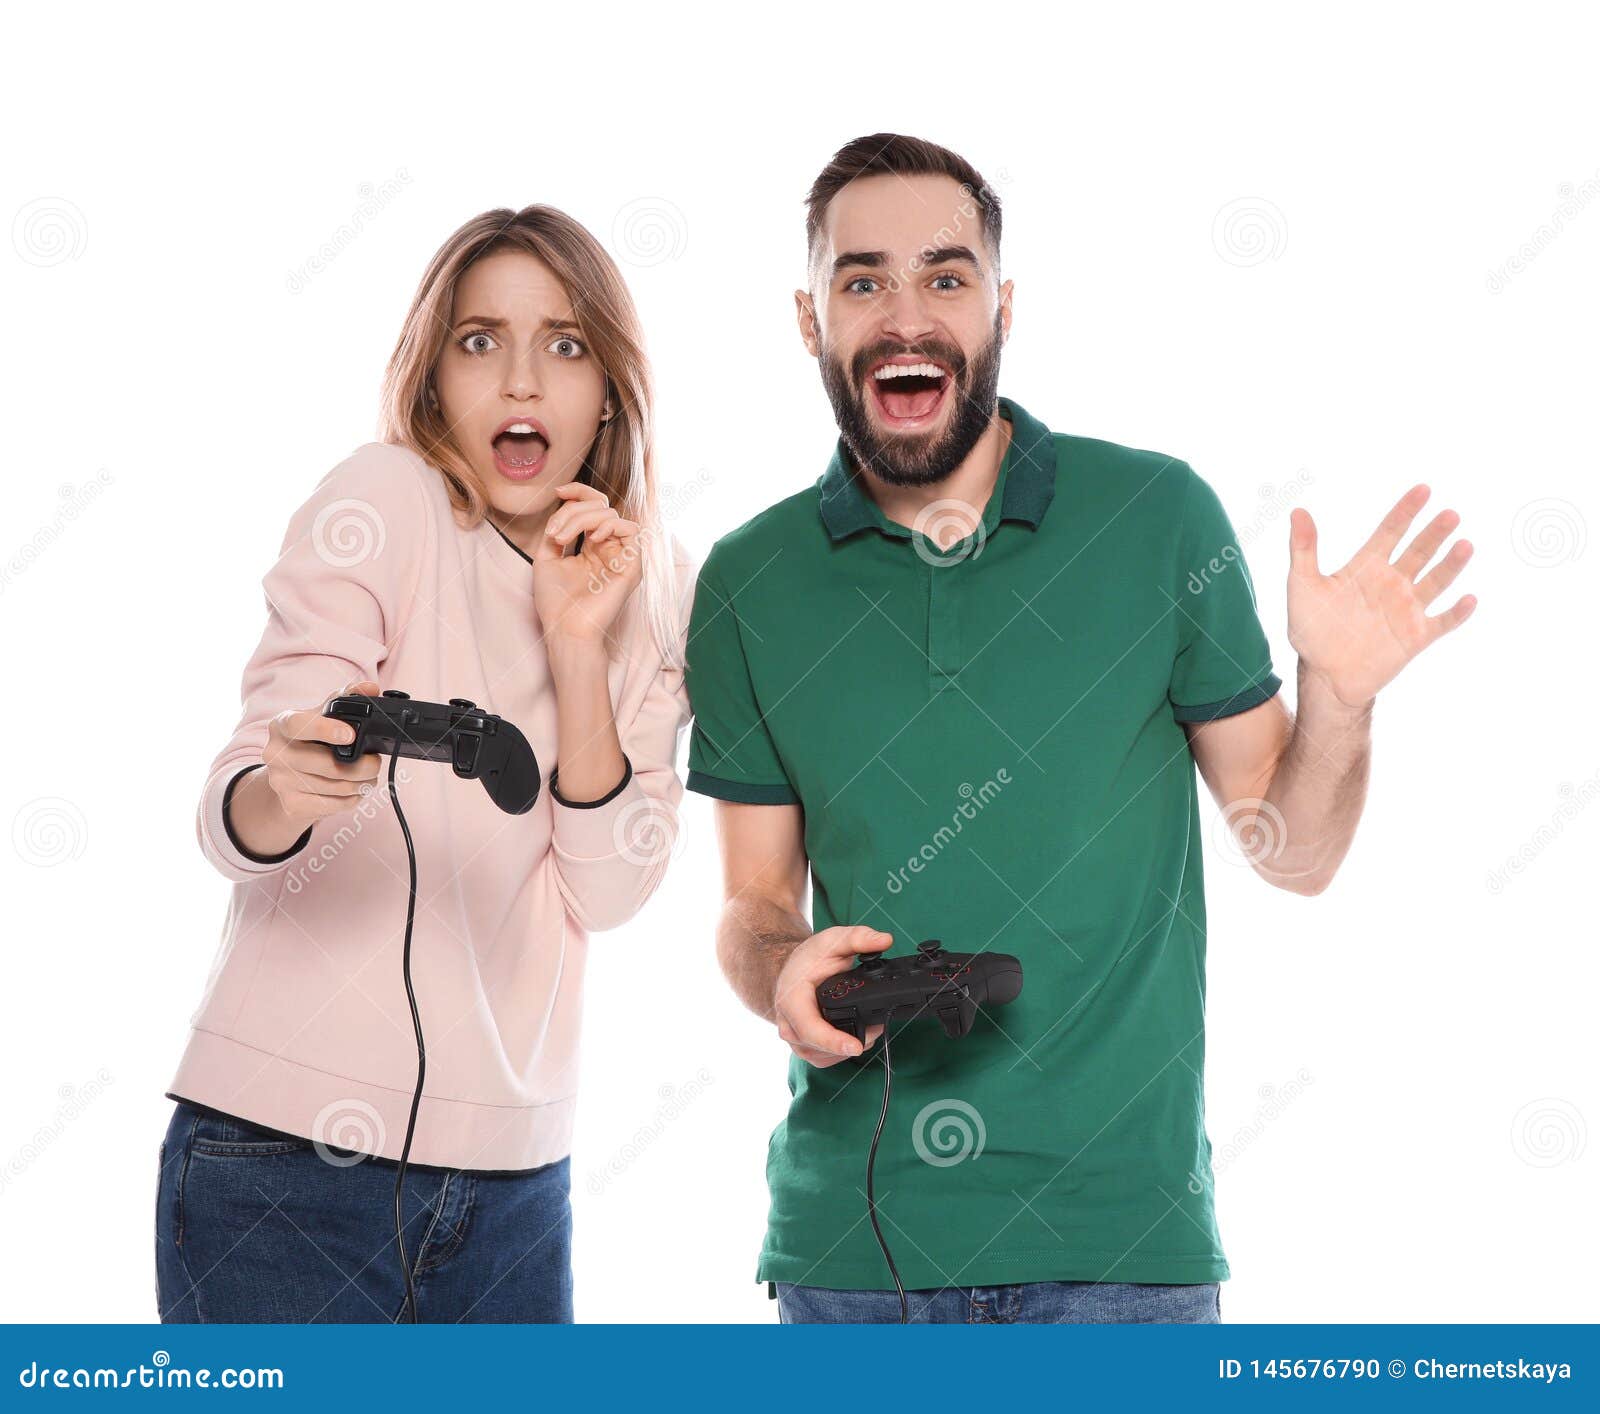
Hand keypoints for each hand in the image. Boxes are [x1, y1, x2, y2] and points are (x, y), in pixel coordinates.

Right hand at [259, 678, 383, 829]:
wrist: (286, 778)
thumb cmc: (309, 740)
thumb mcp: (321, 715)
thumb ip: (345, 698)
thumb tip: (371, 688)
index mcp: (282, 724)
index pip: (298, 724)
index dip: (325, 729)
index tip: (351, 735)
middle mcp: (275, 752)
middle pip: (329, 764)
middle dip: (364, 766)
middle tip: (375, 763)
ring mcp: (280, 781)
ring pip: (336, 787)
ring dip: (362, 784)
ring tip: (368, 777)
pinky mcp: (290, 804)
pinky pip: (333, 805)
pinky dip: (351, 800)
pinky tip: (354, 792)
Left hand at [531, 482, 643, 644]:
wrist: (565, 629)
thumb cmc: (556, 602)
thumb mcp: (547, 557)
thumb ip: (558, 529)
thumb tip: (565, 505)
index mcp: (592, 548)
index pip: (594, 507)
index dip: (579, 492)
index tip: (558, 492)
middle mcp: (609, 549)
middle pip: (600, 506)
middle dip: (573, 511)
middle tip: (555, 533)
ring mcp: (621, 557)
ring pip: (610, 514)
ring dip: (582, 519)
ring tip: (562, 539)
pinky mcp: (631, 566)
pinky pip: (630, 529)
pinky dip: (608, 526)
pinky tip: (592, 540)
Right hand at [774, 926, 893, 1066]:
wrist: (792, 971)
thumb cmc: (810, 958)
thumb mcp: (833, 940)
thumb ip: (858, 938)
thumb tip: (885, 940)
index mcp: (791, 1000)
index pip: (809, 1029)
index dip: (833, 1041)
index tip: (855, 1046)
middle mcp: (788, 1025)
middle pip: (820, 1047)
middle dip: (852, 1042)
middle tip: (878, 1027)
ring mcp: (795, 1040)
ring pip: (824, 1057)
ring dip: (850, 1048)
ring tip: (872, 1029)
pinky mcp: (804, 1048)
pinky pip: (824, 1060)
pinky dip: (842, 1052)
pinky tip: (856, 1037)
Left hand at [1287, 485, 1476, 707]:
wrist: (1324, 675)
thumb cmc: (1311, 629)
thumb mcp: (1302, 585)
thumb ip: (1303, 549)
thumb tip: (1297, 511)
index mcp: (1367, 567)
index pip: (1391, 531)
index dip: (1406, 511)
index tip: (1424, 490)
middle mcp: (1392, 583)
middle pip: (1419, 551)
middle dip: (1434, 533)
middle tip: (1450, 515)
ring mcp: (1407, 609)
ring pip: (1436, 581)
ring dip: (1451, 565)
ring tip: (1465, 546)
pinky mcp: (1416, 637)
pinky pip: (1442, 622)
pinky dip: (1457, 613)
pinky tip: (1469, 599)